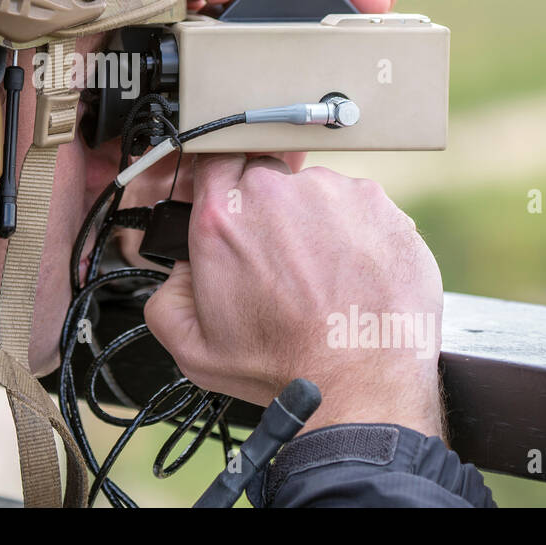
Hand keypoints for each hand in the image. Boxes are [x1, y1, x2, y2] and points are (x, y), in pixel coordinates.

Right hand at [144, 155, 445, 436]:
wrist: (359, 385)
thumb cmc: (284, 366)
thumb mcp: (192, 346)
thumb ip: (167, 295)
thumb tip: (182, 267)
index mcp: (223, 217)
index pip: (213, 159)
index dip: (223, 182)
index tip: (234, 206)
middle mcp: (275, 192)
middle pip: (265, 176)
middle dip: (269, 212)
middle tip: (279, 260)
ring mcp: (331, 193)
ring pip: (315, 192)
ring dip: (315, 223)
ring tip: (322, 276)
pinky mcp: (378, 205)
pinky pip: (359, 207)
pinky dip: (356, 233)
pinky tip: (353, 274)